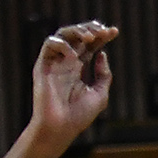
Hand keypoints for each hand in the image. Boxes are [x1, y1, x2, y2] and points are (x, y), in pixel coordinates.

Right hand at [31, 21, 116, 146]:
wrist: (60, 129)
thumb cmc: (78, 116)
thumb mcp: (100, 95)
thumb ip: (104, 75)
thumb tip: (103, 54)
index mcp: (78, 67)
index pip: (90, 45)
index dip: (102, 36)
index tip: (114, 31)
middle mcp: (66, 62)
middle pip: (77, 35)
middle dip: (91, 29)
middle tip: (103, 31)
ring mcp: (54, 62)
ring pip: (63, 34)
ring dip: (77, 31)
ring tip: (91, 37)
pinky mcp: (42, 65)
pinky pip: (49, 45)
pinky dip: (62, 45)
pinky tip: (74, 56)